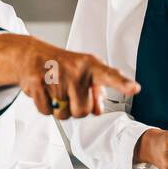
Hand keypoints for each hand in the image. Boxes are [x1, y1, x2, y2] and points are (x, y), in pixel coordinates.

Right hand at [0, 33, 139, 118]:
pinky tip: (43, 91)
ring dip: (59, 108)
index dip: (123, 84)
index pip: (110, 76)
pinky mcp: (36, 82)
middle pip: (82, 111)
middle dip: (75, 108)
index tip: (135, 88)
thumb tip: (98, 111)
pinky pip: (46, 111)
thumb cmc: (64, 65)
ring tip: (55, 90)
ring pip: (63, 114)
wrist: (32, 54)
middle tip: (68, 93)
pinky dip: (44, 106)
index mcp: (91, 65)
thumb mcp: (85, 71)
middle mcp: (75, 69)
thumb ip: (97, 92)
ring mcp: (55, 76)